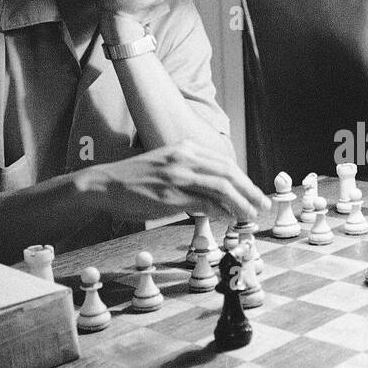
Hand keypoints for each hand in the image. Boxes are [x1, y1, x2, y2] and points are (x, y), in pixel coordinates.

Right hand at [80, 140, 268, 221]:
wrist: (105, 184)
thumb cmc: (137, 179)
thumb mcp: (167, 166)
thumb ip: (192, 174)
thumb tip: (218, 194)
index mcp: (184, 148)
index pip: (224, 163)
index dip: (243, 179)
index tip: (255, 192)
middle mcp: (183, 158)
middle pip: (228, 173)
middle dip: (249, 190)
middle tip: (262, 204)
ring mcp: (176, 176)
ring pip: (220, 187)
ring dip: (240, 203)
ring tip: (250, 215)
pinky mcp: (169, 195)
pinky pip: (203, 203)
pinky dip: (220, 211)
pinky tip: (228, 218)